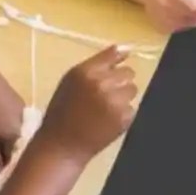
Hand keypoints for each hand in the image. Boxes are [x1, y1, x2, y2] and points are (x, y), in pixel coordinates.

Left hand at [0, 60, 26, 174]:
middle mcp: (29, 128)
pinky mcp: (20, 104)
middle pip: (19, 150)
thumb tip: (1, 179)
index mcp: (21, 139)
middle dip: (8, 156)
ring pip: (19, 137)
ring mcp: (26, 114)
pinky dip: (9, 129)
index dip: (4, 170)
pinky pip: (18, 124)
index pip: (16, 163)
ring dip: (8, 142)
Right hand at [36, 47, 138, 165]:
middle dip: (120, 81)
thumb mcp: (71, 81)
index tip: (117, 66)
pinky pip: (132, 108)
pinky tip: (108, 120)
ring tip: (106, 108)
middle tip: (106, 94)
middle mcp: (102, 84)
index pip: (114, 55)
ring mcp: (115, 102)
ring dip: (123, 97)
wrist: (63, 145)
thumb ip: (97, 64)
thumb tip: (124, 49)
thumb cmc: (63, 111)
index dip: (117, 61)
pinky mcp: (124, 118)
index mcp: (86, 72)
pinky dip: (123, 114)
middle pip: (129, 73)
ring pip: (133, 90)